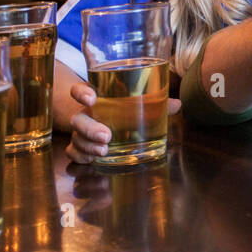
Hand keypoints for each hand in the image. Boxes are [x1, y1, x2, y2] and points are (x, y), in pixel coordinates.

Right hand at [65, 80, 180, 164]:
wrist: (107, 121)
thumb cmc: (125, 109)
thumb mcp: (141, 104)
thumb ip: (157, 103)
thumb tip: (178, 104)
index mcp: (97, 97)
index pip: (79, 90)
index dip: (81, 93)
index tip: (91, 98)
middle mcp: (85, 113)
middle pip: (78, 119)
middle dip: (89, 128)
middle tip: (107, 136)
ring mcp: (80, 131)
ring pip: (75, 138)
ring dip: (87, 146)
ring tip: (104, 151)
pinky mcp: (80, 147)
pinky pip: (73, 153)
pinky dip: (82, 158)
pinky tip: (93, 161)